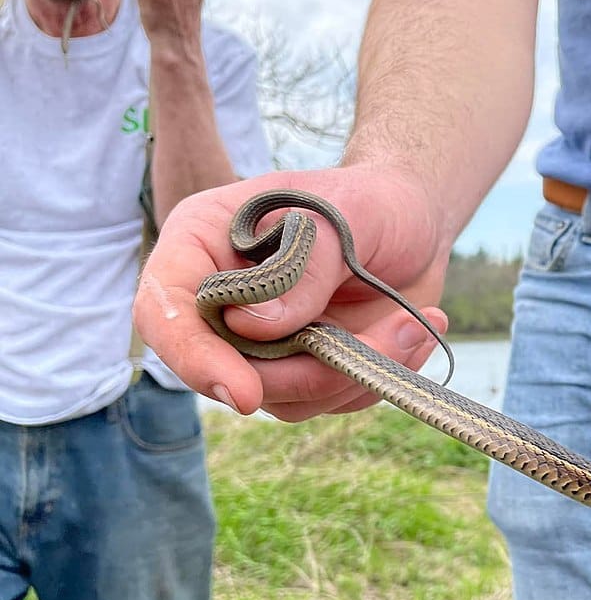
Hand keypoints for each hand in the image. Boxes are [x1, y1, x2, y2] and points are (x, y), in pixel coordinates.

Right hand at [133, 166, 450, 419]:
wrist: (415, 221)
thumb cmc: (370, 200)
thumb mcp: (347, 213)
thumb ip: (304, 265)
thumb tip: (255, 326)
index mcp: (202, 244)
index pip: (165, 311)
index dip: (194, 357)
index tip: (243, 393)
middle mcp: (221, 302)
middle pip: (227, 372)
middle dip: (309, 372)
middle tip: (385, 338)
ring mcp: (262, 344)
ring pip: (285, 396)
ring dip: (354, 372)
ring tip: (410, 322)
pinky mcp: (306, 369)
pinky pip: (330, 399)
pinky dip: (377, 376)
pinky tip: (412, 332)